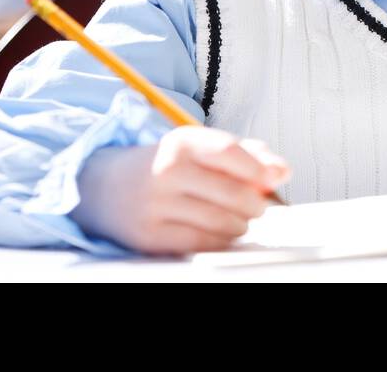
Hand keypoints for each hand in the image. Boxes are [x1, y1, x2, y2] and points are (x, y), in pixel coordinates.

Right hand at [73, 126, 290, 254]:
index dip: (260, 169)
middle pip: (233, 193)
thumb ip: (245, 155)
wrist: (103, 187)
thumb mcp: (199, 148)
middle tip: (258, 206)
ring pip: (222, 222)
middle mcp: (167, 171)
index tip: (273, 179)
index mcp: (182, 142)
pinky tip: (221, 233)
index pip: (230, 152)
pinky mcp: (150, 235)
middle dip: (256, 204)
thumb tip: (283, 171)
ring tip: (239, 219)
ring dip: (241, 224)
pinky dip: (221, 240)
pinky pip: (202, 243)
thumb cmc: (166, 167)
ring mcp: (157, 205)